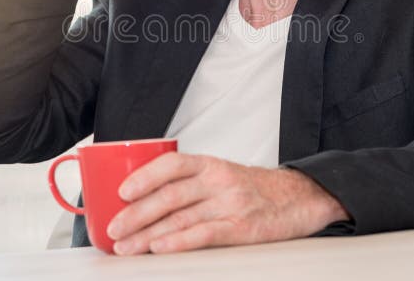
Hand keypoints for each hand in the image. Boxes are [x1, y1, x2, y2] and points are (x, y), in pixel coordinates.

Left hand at [105, 152, 349, 254]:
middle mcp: (218, 181)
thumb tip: (146, 200)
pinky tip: (160, 248)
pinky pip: (203, 234)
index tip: (121, 192)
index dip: (144, 177)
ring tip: (126, 247)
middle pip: (169, 196)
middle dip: (136, 214)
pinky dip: (178, 242)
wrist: (299, 198)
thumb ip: (191, 183)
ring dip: (148, 235)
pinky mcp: (241, 228)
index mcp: (211, 164)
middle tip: (114, 229)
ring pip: (180, 219)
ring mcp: (230, 204)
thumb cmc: (255, 189)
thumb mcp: (222, 174)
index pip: (171, 164)